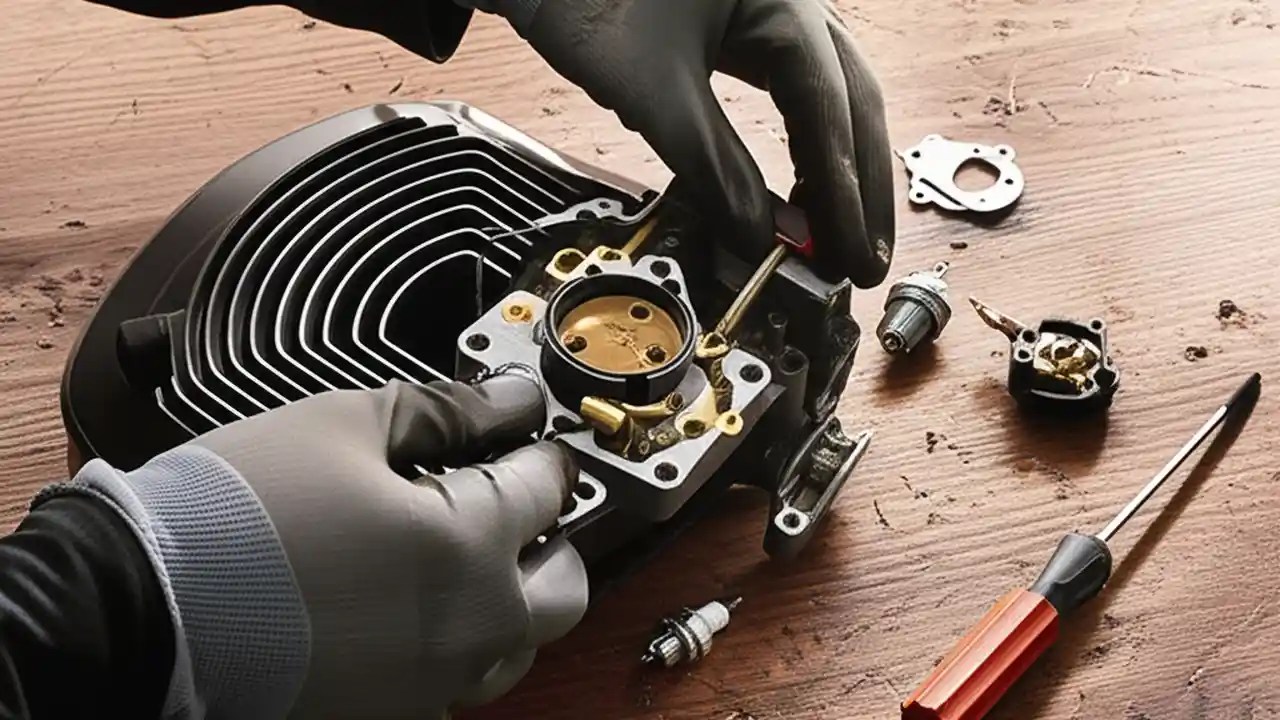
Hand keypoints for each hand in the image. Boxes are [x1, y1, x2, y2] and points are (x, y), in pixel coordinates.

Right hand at [193, 374, 585, 718]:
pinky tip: (408, 604)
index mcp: (472, 548)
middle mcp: (470, 631)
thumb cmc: (235, 515)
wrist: (138, 609)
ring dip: (511, 597)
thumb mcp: (346, 422)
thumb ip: (450, 409)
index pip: (548, 489)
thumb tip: (510, 402)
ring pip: (516, 646)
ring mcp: (432, 686)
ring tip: (463, 554)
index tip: (528, 436)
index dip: (540, 450)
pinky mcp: (390, 717)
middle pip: (563, 586)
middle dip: (552, 537)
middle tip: (517, 502)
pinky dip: (453, 641)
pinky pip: (454, 682)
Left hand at [503, 0, 894, 286]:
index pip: (831, 110)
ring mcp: (780, 8)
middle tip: (866, 262)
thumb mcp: (653, 95)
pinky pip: (805, 88)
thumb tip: (757, 237)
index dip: (845, 194)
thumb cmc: (586, 0)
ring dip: (844, 168)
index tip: (848, 255)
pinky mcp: (756, 24)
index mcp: (781, 1)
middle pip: (854, 102)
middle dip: (863, 188)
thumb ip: (713, 167)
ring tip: (841, 235)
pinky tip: (809, 186)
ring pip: (837, 96)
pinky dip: (813, 142)